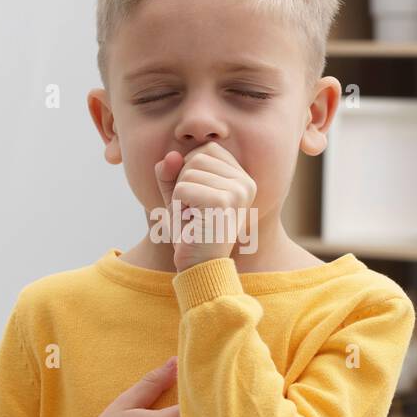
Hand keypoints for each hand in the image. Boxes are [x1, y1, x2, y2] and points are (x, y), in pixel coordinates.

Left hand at [154, 141, 257, 271]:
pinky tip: (190, 223)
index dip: (190, 170)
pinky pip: (182, 189)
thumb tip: (170, 155)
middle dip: (183, 182)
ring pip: (188, 171)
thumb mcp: (178, 195)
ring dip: (179, 196)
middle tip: (193, 210)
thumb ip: (171, 172)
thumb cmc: (191, 232)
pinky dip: (178, 207)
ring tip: (192, 217)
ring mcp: (237, 191)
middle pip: (198, 157)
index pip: (208, 150)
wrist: (200, 267)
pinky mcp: (222, 202)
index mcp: (242, 179)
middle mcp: (245, 182)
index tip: (197, 199)